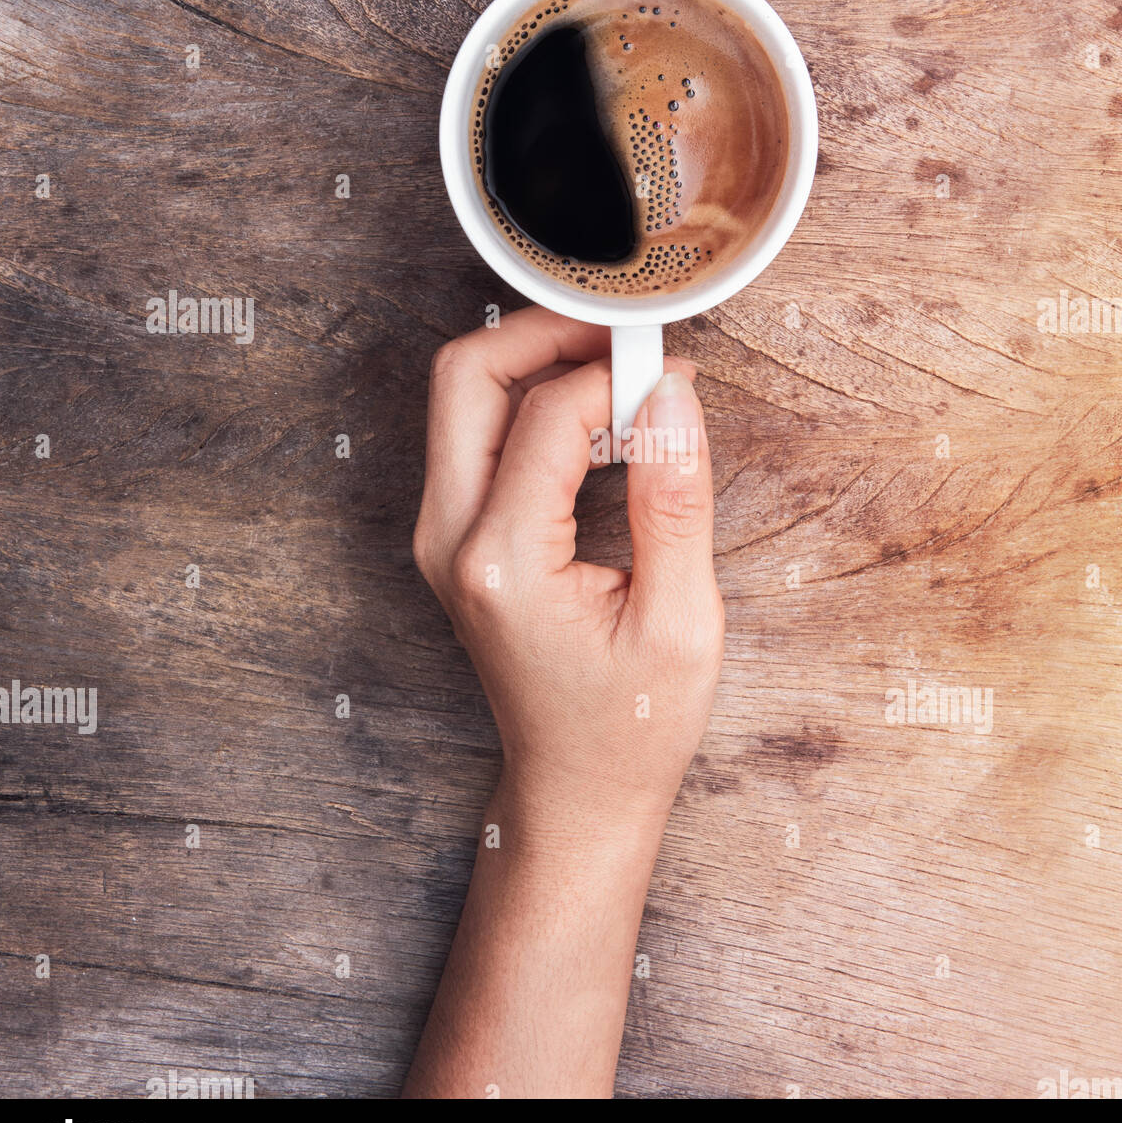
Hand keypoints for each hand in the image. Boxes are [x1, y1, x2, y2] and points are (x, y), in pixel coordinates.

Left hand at [413, 304, 724, 835]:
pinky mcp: (456, 539)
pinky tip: (598, 422)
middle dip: (546, 334)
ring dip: (538, 365)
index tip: (677, 374)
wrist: (576, 788)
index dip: (620, 374)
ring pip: (464, 397)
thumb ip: (672, 498)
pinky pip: (478, 436)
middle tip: (624, 336)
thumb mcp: (680, 619)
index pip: (550, 414)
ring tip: (622, 376)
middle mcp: (450, 540)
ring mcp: (441, 538)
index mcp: (502, 561)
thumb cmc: (631, 724)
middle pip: (465, 374)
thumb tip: (672, 394)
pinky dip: (534, 406)